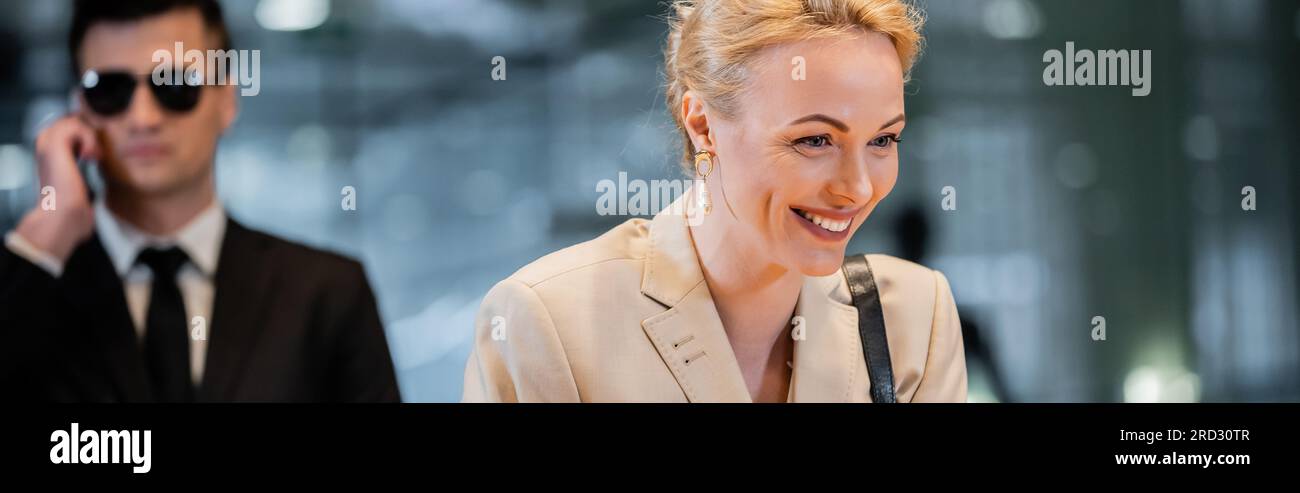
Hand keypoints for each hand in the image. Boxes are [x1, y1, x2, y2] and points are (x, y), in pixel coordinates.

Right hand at [13, 114, 99, 261]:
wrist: (63, 218)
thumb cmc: (71, 213)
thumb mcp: (79, 194)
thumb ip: (83, 185)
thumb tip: (91, 200)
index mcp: (51, 156)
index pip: (67, 128)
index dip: (85, 136)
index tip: (94, 158)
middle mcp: (46, 147)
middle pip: (69, 120)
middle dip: (88, 133)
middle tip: (94, 156)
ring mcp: (47, 145)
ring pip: (72, 120)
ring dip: (90, 136)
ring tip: (92, 156)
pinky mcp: (55, 146)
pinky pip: (74, 125)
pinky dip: (88, 138)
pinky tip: (89, 156)